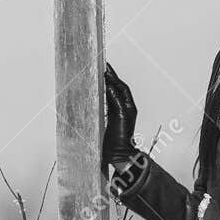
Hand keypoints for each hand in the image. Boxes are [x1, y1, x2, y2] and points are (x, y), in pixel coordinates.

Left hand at [103, 63, 149, 193]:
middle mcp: (128, 108)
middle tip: (103, 63)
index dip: (111, 79)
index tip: (103, 69)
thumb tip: (91, 105)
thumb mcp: (103, 124)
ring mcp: (128, 111)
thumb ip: (101, 113)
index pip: (117, 90)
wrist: (120, 155)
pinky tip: (106, 80)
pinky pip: (119, 98)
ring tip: (104, 68)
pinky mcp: (125, 115)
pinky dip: (113, 88)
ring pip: (121, 89)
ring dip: (112, 78)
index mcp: (122, 110)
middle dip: (112, 74)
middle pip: (120, 86)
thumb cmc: (112, 144)